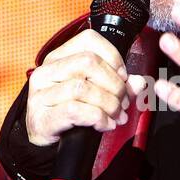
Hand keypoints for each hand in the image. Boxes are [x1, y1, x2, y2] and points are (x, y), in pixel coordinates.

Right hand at [25, 30, 140, 144]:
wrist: (46, 139)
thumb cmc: (69, 113)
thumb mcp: (94, 93)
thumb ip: (117, 84)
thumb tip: (139, 82)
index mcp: (58, 58)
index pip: (88, 40)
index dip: (112, 56)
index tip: (122, 76)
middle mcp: (46, 71)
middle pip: (88, 62)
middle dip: (114, 84)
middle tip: (122, 101)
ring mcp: (40, 94)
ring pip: (83, 88)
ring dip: (108, 104)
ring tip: (116, 116)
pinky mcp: (42, 117)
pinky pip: (76, 110)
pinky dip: (98, 118)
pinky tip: (105, 125)